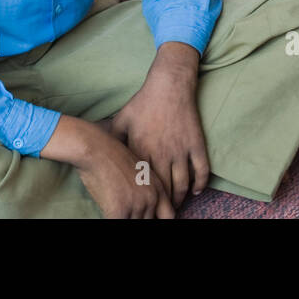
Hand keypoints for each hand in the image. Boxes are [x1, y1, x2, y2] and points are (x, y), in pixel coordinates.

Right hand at [53, 117, 173, 218]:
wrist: (96, 148)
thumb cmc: (111, 158)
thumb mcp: (139, 170)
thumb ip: (146, 190)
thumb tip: (143, 209)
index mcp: (158, 188)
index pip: (169, 216)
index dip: (157, 219)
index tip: (145, 216)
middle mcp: (152, 197)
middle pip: (149, 221)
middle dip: (136, 218)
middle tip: (126, 211)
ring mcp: (137, 204)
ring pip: (133, 224)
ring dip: (124, 217)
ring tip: (115, 208)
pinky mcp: (120, 210)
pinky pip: (117, 224)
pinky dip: (111, 218)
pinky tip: (107, 211)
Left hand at [109, 42, 209, 208]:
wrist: (168, 85)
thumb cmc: (143, 102)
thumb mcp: (121, 120)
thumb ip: (110, 137)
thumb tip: (97, 149)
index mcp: (142, 152)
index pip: (142, 184)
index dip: (143, 199)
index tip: (142, 206)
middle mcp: (162, 155)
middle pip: (163, 189)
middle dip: (163, 205)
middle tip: (160, 212)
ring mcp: (181, 150)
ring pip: (182, 184)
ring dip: (180, 198)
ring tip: (176, 205)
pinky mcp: (195, 144)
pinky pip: (201, 170)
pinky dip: (200, 184)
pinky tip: (196, 191)